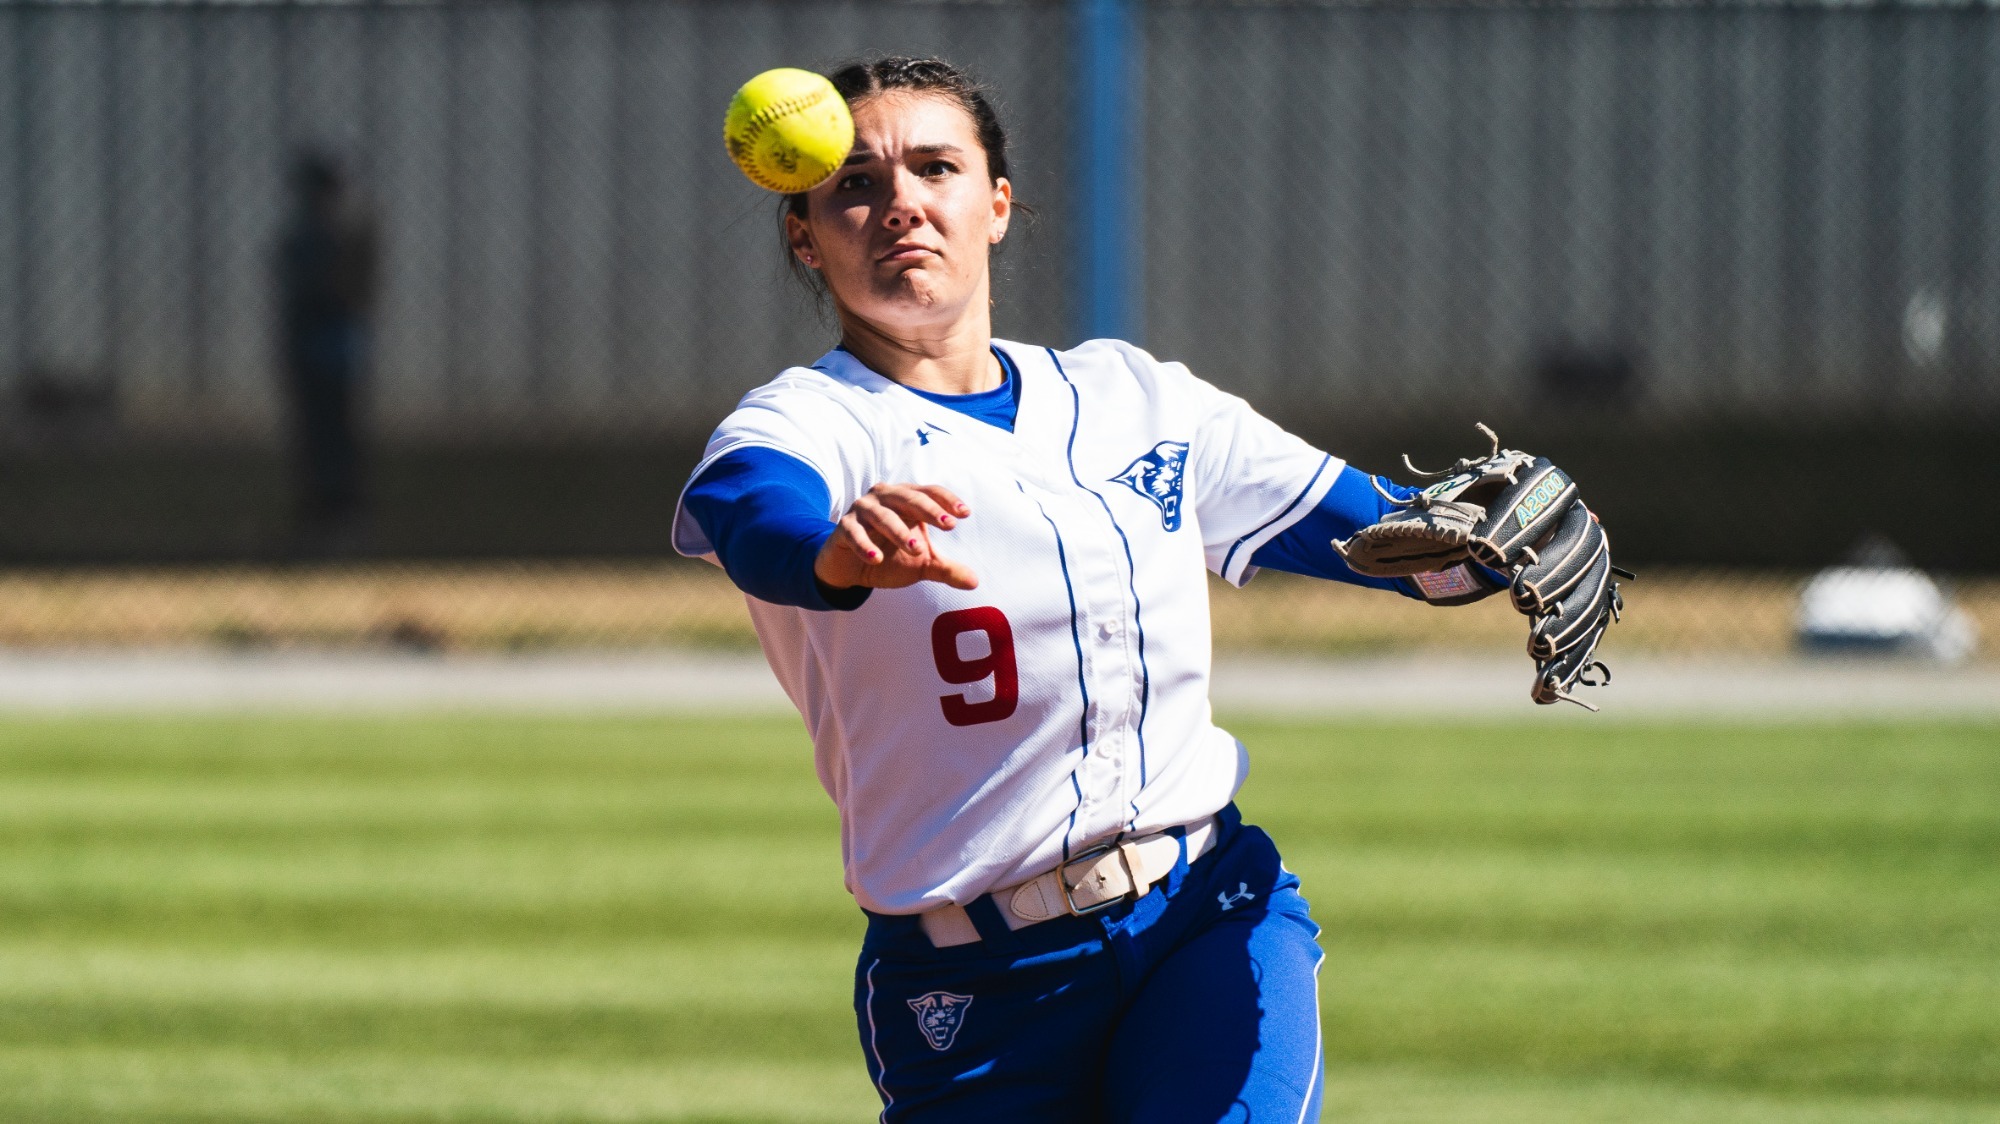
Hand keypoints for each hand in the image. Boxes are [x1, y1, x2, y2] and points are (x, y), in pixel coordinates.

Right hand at [815, 483, 977, 591]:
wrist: (849, 568)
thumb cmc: (889, 556)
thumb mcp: (921, 564)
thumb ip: (946, 570)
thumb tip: (975, 583)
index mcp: (906, 498)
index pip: (929, 492)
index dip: (946, 501)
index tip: (964, 514)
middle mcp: (884, 497)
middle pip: (909, 498)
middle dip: (930, 511)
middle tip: (948, 525)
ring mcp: (862, 510)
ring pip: (883, 516)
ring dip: (900, 532)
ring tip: (916, 549)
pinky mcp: (843, 528)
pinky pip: (854, 533)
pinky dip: (864, 546)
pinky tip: (876, 559)